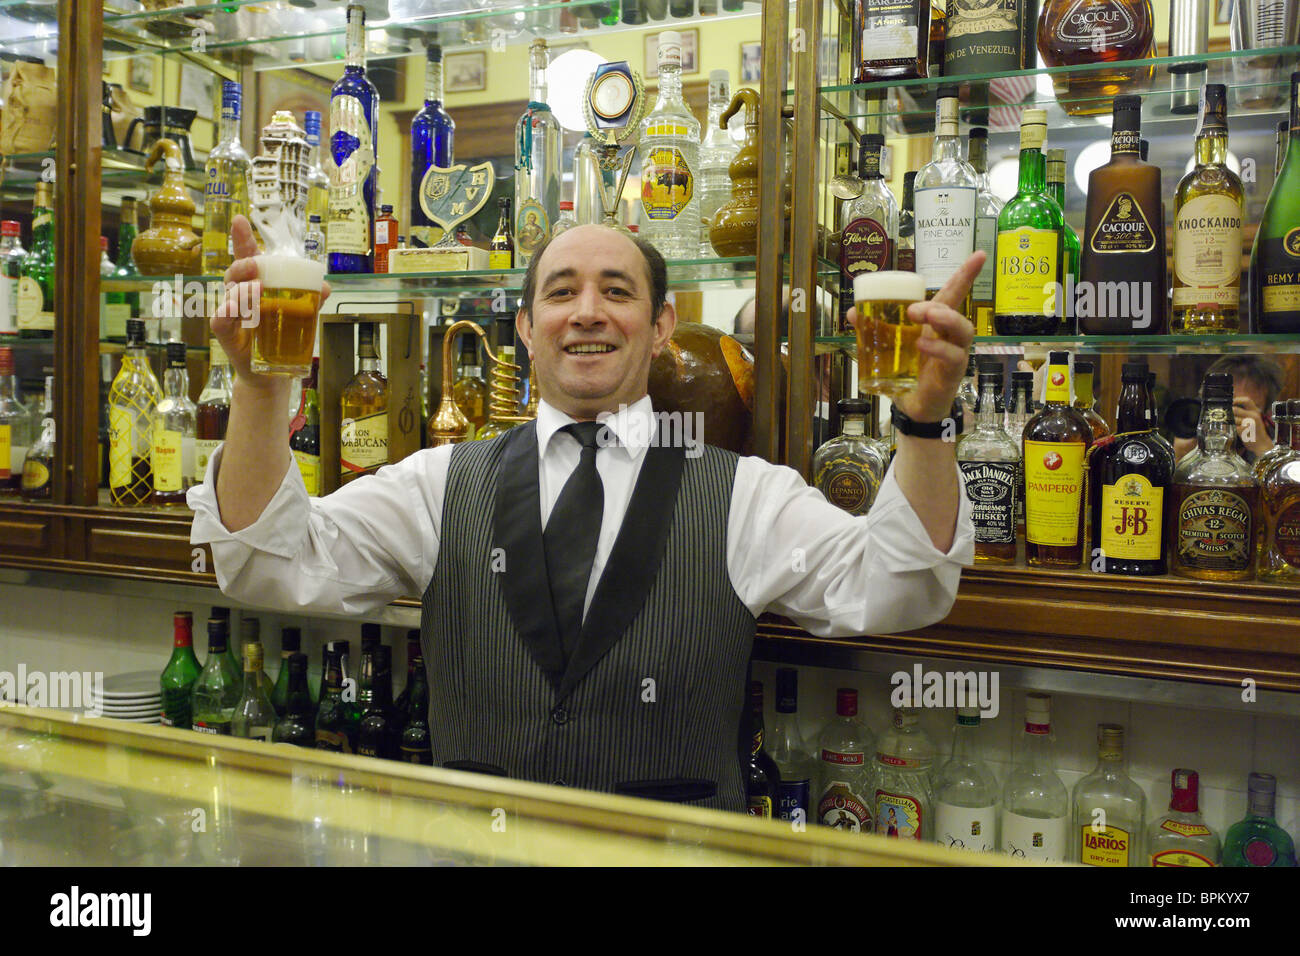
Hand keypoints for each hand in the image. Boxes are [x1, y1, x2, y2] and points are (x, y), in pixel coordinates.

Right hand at [212, 215, 330, 384]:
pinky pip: (220, 320)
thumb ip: (311, 300)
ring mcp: (231, 313)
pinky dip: (225, 312)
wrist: (271, 373)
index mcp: (255, 285)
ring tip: (256, 288)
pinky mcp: (226, 333)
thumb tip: (325, 287)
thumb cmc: (281, 337)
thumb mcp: (300, 316)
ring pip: (229, 294)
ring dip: (241, 289)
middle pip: (236, 272)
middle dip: (244, 264)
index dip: (243, 239)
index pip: (248, 258)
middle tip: (255, 265)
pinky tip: (231, 309)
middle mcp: (239, 295)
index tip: (241, 220)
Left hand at [847, 252, 981, 421]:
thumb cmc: (906, 373)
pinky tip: (922, 345)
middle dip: (939, 302)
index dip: (966, 274)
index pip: (953, 293)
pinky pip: (952, 357)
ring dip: (944, 318)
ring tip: (922, 315)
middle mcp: (949, 335)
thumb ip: (873, 329)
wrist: (911, 407)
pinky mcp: (953, 373)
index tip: (979, 254)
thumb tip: (853, 312)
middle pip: (957, 308)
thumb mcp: (886, 348)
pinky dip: (937, 349)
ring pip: (962, 330)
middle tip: (913, 308)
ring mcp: (955, 353)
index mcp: (935, 323)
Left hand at [1233, 396, 1272, 456]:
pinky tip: (1232, 431)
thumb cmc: (1256, 433)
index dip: (1237, 399)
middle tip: (1225, 416)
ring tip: (1230, 425)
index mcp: (1256, 412)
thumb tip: (1232, 408)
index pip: (1247, 400)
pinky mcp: (1244, 430)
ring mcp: (1249, 422)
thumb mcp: (1254, 420)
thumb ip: (1246, 414)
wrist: (1262, 445)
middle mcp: (1253, 415)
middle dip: (1229, 413)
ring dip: (1229, 422)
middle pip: (1235, 409)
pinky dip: (1230, 428)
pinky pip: (1232, 426)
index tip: (1231, 402)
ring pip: (1232, 418)